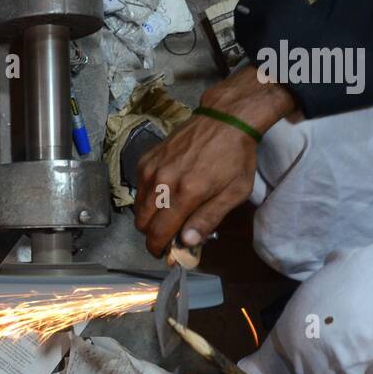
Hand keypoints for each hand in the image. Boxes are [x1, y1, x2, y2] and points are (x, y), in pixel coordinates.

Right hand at [134, 65, 295, 256]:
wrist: (224, 120)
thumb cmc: (235, 158)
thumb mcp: (234, 192)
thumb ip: (208, 218)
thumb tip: (187, 242)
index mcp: (185, 193)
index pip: (158, 232)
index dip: (158, 248)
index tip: (165, 253)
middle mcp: (161, 182)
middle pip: (142, 223)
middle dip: (152, 235)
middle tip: (168, 235)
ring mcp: (150, 169)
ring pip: (137, 207)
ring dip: (148, 217)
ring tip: (166, 215)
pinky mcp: (146, 159)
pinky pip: (138, 188)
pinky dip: (147, 198)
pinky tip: (164, 194)